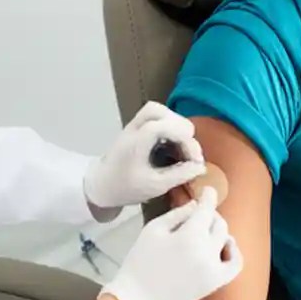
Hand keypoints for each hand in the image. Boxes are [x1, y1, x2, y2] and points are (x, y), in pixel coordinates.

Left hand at [85, 101, 205, 208]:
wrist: (101, 186)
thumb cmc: (124, 188)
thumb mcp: (154, 186)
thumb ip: (179, 175)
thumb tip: (200, 167)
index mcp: (136, 141)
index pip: (164, 126)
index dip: (185, 138)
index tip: (194, 159)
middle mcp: (134, 128)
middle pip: (161, 112)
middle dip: (181, 129)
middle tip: (189, 152)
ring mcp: (133, 126)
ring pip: (158, 111)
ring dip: (176, 126)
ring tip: (184, 147)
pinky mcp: (136, 129)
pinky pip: (155, 118)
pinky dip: (169, 127)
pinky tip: (175, 146)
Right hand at [99, 186, 242, 299]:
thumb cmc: (140, 261)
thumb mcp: (153, 229)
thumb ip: (178, 214)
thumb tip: (196, 205)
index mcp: (189, 235)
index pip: (207, 209)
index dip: (209, 196)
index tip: (208, 190)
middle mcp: (206, 251)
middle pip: (218, 223)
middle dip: (210, 214)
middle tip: (199, 214)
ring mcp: (213, 269)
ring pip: (226, 239)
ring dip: (218, 230)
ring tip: (205, 230)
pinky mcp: (215, 283)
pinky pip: (235, 264)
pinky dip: (233, 251)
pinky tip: (224, 246)